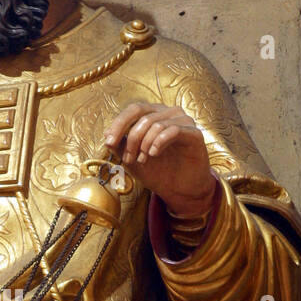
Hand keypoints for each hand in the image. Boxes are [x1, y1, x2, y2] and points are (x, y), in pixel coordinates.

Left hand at [102, 101, 216, 216]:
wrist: (178, 190)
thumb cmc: (157, 171)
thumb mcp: (131, 158)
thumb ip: (119, 145)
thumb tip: (107, 134)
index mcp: (154, 114)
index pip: (133, 109)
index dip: (119, 124)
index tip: (108, 142)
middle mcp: (169, 113)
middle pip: (142, 114)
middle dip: (131, 137)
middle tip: (128, 157)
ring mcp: (183, 121)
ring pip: (156, 123)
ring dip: (144, 144)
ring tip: (142, 160)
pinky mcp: (194, 133)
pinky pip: (173, 130)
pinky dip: (159, 142)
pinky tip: (153, 154)